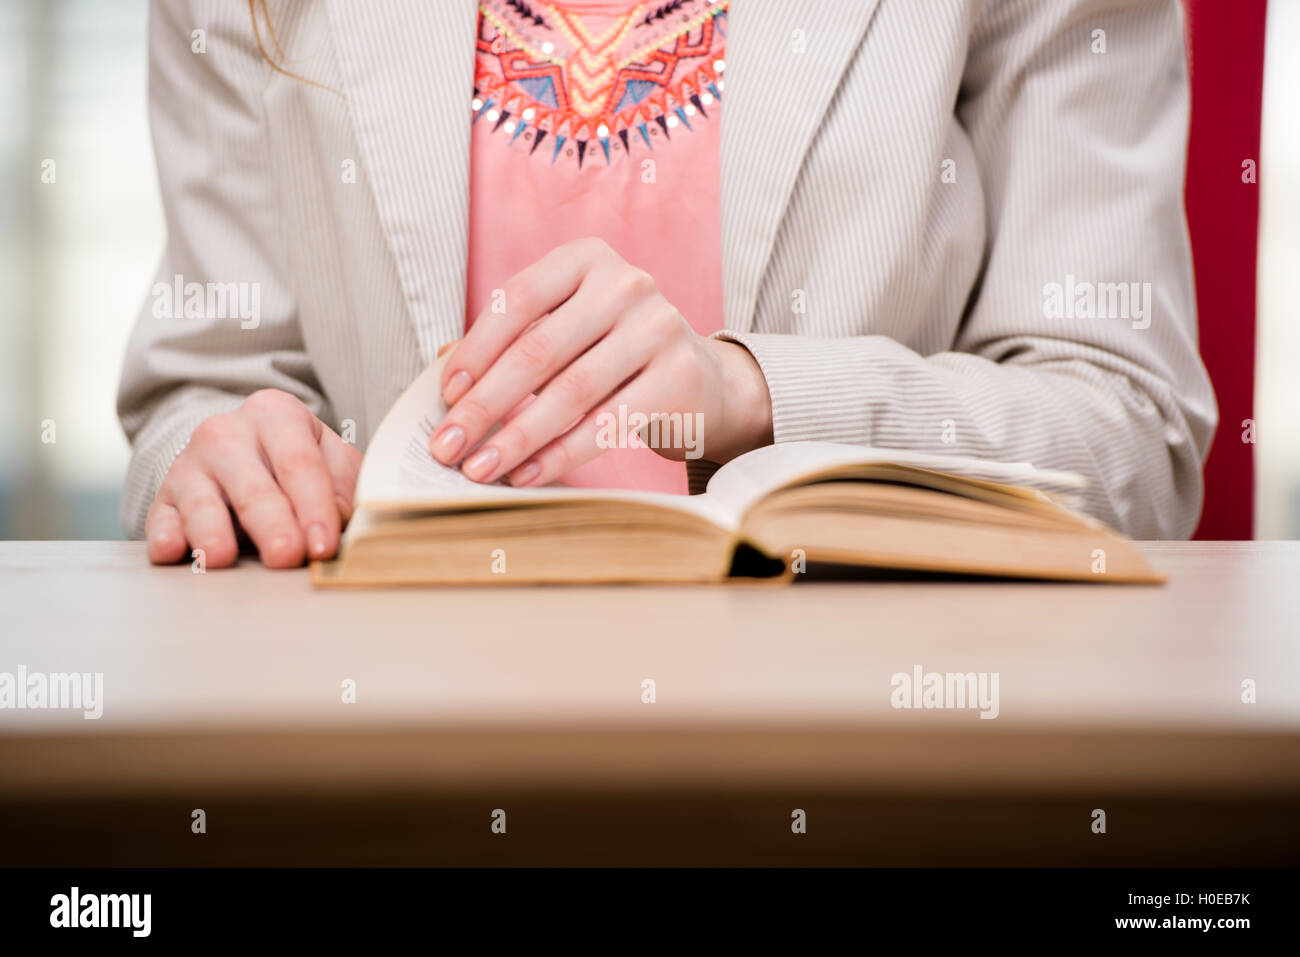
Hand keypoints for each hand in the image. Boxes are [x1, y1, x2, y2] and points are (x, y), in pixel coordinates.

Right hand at [145, 390, 361, 566]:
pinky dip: (164, 536)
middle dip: (272, 525)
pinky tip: (171, 550)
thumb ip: (344, 484)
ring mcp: (189, 464)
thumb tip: (340, 517)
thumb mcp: (330, 456)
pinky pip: (161, 518)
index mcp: (276, 414)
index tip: (324, 545)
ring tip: (222, 558)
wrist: (234, 449)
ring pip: (202, 503)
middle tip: (287, 556)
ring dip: (212, 533)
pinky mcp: (164, 498)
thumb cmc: (294, 459)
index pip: (300, 463)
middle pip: (254, 487)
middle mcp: (226, 433)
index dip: (315, 506)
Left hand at [429, 237, 772, 485]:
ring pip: (571, 392)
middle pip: (539, 350)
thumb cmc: (613, 353)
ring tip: (480, 467)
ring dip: (517, 437)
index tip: (446, 396)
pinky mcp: (680, 375)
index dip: (476, 349)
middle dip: (486, 404)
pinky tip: (527, 473)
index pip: (518, 299)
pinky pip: (607, 423)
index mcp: (586, 259)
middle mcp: (626, 284)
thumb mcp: (564, 330)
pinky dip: (560, 454)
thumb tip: (442, 370)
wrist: (700, 378)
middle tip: (448, 445)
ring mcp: (658, 327)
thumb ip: (510, 342)